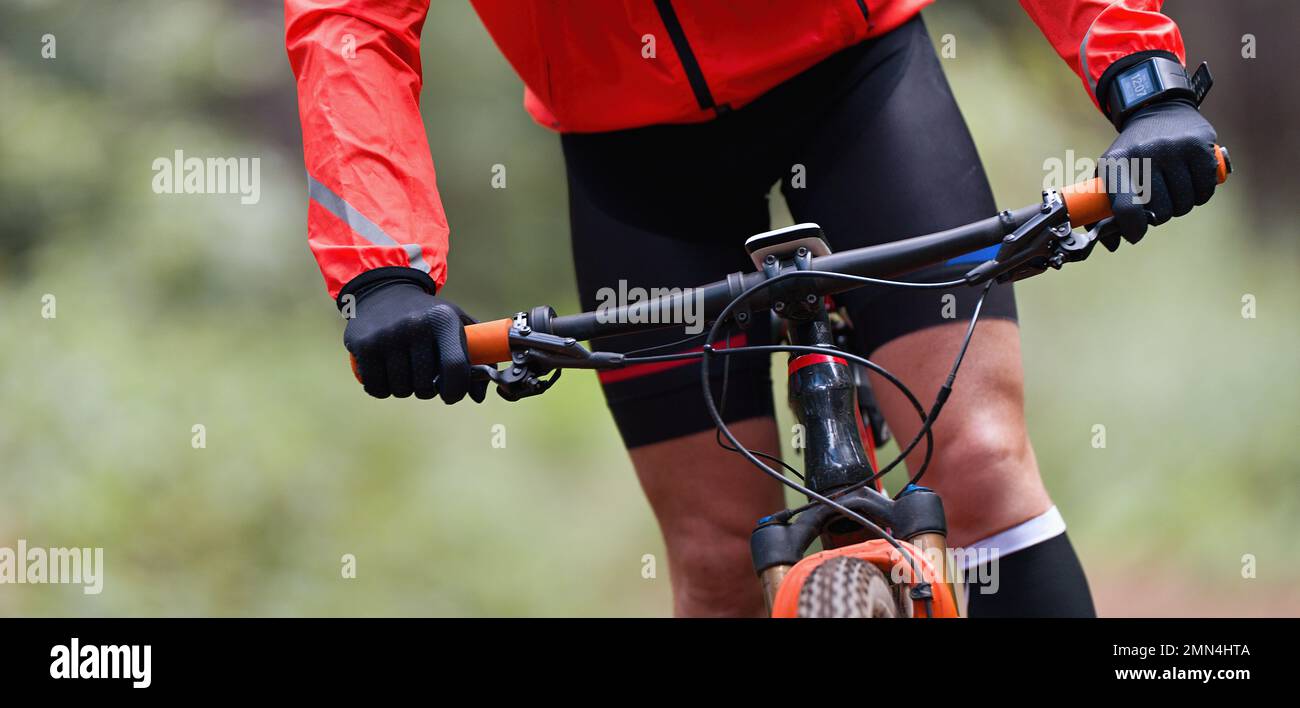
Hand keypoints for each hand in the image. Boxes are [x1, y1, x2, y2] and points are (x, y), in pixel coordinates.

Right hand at [344, 280, 486, 402]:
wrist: (383, 290)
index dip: (456, 390)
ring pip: (401, 390)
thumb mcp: (456, 323)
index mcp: (443, 320)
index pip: (455, 368)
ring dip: (404, 388)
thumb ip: (476, 357)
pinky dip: (382, 388)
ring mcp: (387, 336)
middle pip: (426, 386)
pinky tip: (385, 373)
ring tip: (405, 370)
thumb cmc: (427, 315)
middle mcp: (415, 326)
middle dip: (427, 389)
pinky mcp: (364, 345)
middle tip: (423, 375)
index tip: (450, 394)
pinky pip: (376, 388)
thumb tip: (477, 397)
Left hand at [1100, 99, 1218, 243]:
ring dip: (1181, 205)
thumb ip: (1104, 208)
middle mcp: (1145, 154)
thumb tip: (1111, 244)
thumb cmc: (1131, 150)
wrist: (1157, 109)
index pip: (1126, 208)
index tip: (1136, 234)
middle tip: (1158, 202)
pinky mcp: (1199, 146)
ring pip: (1184, 204)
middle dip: (1159, 215)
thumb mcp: (1110, 171)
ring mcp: (1174, 149)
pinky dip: (1200, 195)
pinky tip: (1191, 183)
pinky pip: (1204, 190)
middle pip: (1159, 211)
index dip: (1133, 229)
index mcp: (1116, 163)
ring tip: (1173, 190)